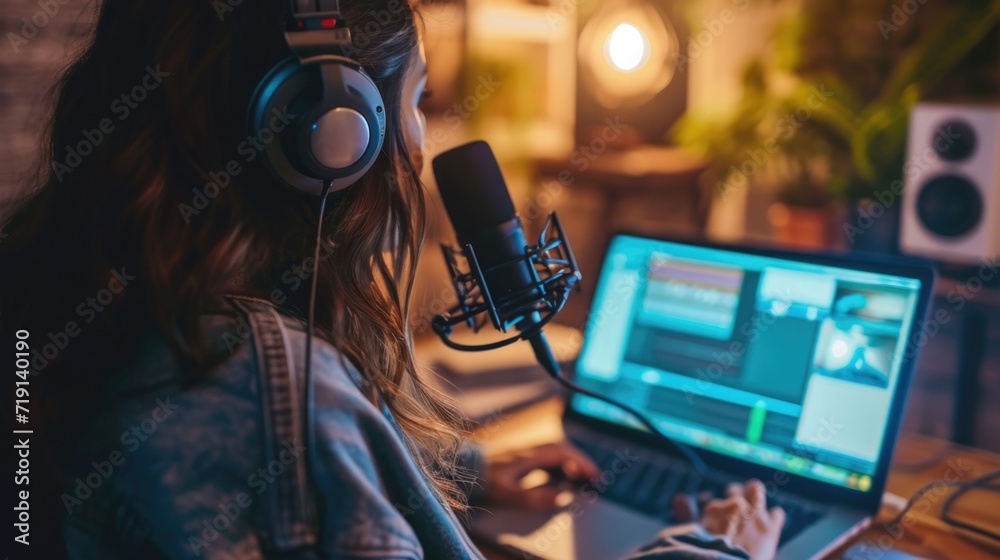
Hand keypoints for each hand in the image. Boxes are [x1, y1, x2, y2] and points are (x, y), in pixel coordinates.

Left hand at [484, 441, 599, 509]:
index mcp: (530, 455)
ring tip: (582, 477)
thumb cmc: (484, 478)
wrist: (465, 467)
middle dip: (581, 461)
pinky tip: (561, 474)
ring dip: (571, 461)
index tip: (595, 475)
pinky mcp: (521, 456)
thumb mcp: (508, 492)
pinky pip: (547, 455)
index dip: (582, 462)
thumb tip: (559, 498)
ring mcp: (526, 451)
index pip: (563, 453)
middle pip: (563, 449)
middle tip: (594, 477)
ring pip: (556, 450)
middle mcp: (530, 449)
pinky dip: (560, 462)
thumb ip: (533, 496)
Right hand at [673, 479, 785, 559]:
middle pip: (735, 489)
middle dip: (736, 497)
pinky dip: (774, 518)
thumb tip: (680, 498)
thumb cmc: (708, 554)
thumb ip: (686, 515)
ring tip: (754, 511)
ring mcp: (754, 515)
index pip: (714, 503)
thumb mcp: (693, 536)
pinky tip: (770, 526)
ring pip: (756, 488)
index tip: (717, 522)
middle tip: (737, 512)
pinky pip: (778, 513)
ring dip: (754, 497)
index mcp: (713, 511)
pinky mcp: (770, 528)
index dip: (716, 513)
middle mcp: (734, 505)